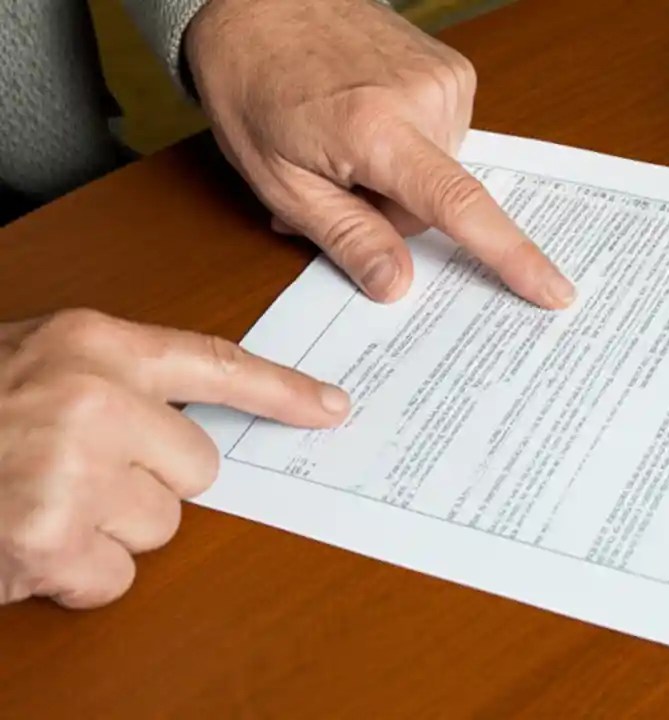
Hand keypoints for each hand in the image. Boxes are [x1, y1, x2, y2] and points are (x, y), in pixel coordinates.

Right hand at [0, 309, 348, 608]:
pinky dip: (75, 576)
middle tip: (72, 470)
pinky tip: (28, 544)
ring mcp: (71, 470)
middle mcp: (91, 399)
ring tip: (40, 501)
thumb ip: (113, 381)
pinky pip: (116, 576)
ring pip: (162, 526)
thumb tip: (197, 430)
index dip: (281, 392)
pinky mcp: (49, 539)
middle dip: (146, 482)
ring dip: (109, 530)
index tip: (331, 410)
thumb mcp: (34, 363)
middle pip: (197, 467)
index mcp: (91, 343)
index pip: (214, 363)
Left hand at [184, 0, 575, 307]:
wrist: (258, 1)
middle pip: (437, 204)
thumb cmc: (255, 81)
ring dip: (398, 178)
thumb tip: (398, 285)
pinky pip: (442, 138)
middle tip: (333, 187)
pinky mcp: (451, 68)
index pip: (461, 206)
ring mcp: (444, 78)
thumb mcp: (279, 180)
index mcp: (378, 129)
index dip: (512, 256)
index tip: (553, 291)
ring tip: (344, 145)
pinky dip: (408, 146)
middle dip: (389, 212)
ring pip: (440, 174)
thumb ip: (345, 236)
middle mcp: (424, 99)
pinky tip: (369, 123)